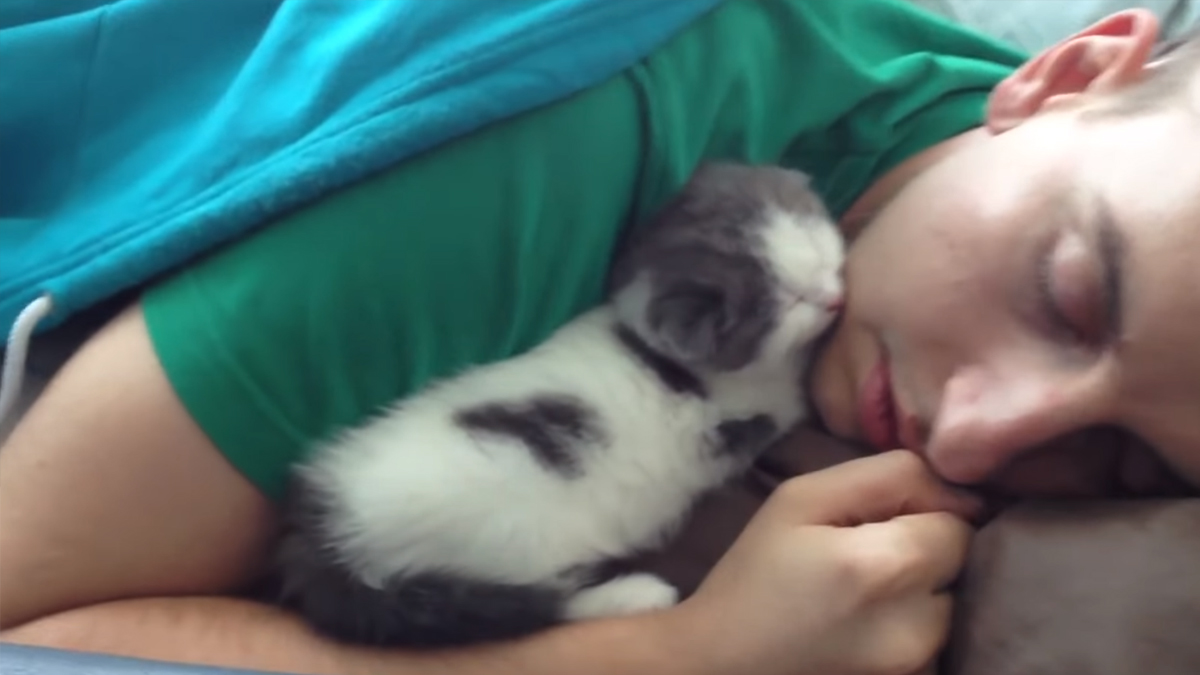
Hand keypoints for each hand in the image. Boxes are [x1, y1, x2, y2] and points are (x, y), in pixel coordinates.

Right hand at [663, 450, 979, 674]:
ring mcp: (918, 665)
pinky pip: (937, 637)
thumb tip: (958, 490)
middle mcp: (918, 625)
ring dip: (922, 589)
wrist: (723, 662)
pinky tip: (867, 620)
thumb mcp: (801, 497)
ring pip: (952, 602)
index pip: (959, 521)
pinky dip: (912, 622)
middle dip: (924, 549)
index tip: (872, 519)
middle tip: (864, 552)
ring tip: (863, 591)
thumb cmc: (754, 573)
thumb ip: (887, 475)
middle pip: (962, 564)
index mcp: (885, 567)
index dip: (921, 509)